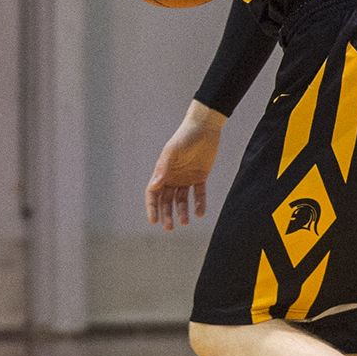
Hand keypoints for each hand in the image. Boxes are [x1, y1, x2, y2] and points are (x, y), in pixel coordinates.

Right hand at [147, 104, 225, 229]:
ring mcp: (186, 178)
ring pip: (182, 200)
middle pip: (167, 201)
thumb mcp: (172, 153)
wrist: (204, 128)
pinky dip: (199, 204)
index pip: (153, 194)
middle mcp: (172, 177)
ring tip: (186, 222)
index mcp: (162, 172)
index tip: (154, 221)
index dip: (152, 208)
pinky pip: (199, 194)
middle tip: (169, 227)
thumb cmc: (184, 138)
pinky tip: (200, 213)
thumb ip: (163, 169)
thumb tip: (153, 187)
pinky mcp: (200, 177)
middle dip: (167, 214)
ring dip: (182, 212)